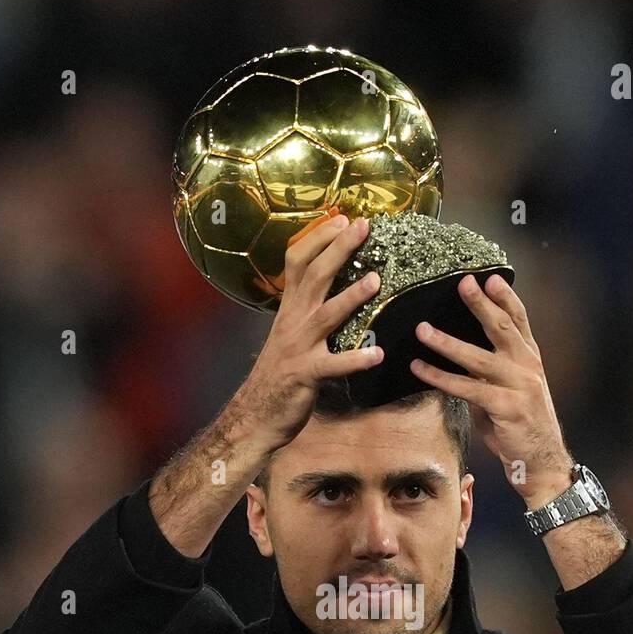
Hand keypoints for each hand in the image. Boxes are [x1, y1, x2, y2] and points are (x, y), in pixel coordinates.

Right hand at [236, 213, 383, 453]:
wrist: (255, 415)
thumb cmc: (279, 375)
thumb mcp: (289, 334)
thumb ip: (306, 311)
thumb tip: (328, 289)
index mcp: (288, 309)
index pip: (297, 262)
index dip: (318, 238)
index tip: (342, 218)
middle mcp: (292, 321)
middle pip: (315, 276)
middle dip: (339, 249)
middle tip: (363, 226)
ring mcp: (298, 347)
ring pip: (326, 315)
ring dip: (351, 297)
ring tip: (376, 281)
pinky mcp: (306, 375)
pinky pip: (333, 365)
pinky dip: (355, 360)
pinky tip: (376, 356)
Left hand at [409, 273, 573, 501]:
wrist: (542, 463)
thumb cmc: (520, 428)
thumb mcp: (507, 393)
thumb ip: (488, 374)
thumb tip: (457, 358)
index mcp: (530, 360)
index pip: (519, 320)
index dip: (505, 297)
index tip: (489, 277)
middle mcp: (528, 368)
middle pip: (503, 328)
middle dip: (481, 304)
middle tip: (462, 282)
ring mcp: (520, 386)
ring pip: (479, 357)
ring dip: (447, 342)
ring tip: (422, 329)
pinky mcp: (506, 407)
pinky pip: (468, 388)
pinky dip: (441, 377)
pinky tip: (420, 368)